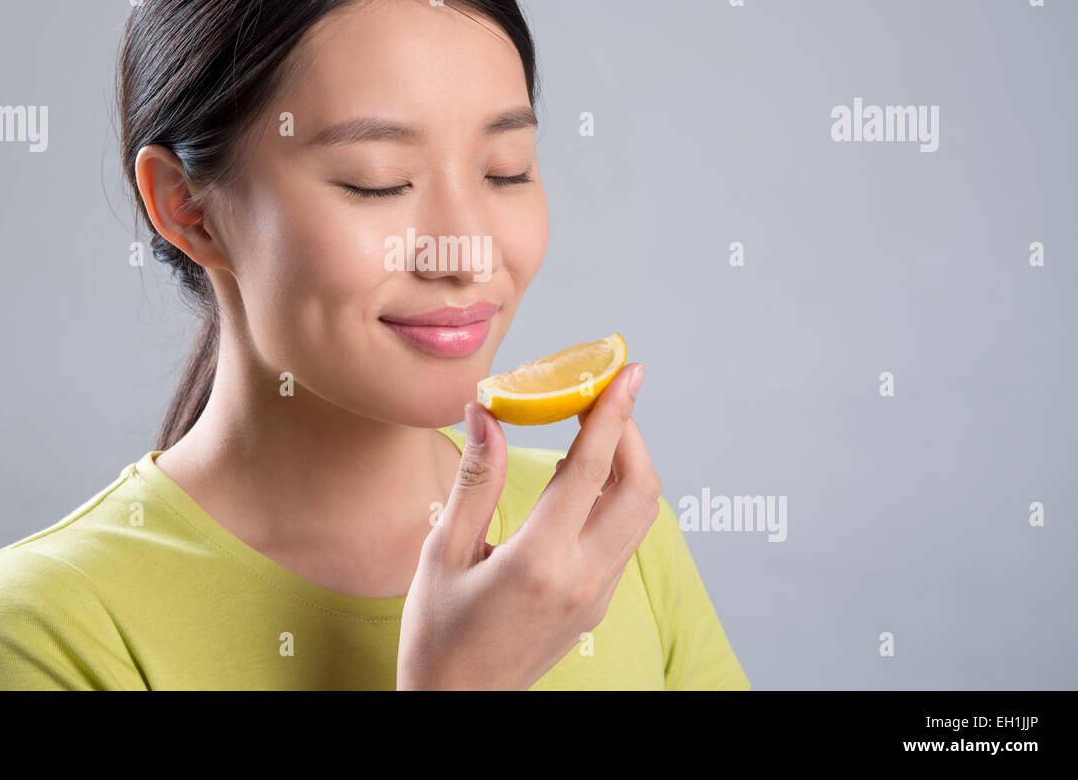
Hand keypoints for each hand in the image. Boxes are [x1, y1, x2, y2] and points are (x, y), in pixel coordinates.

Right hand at [397, 363, 659, 688]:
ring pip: (640, 515)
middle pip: (640, 489)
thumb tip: (486, 412)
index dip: (613, 412)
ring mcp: (596, 596)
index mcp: (539, 561)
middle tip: (601, 398)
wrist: (456, 706)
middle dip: (630, 434)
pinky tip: (573, 484)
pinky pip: (622, 538)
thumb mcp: (442, 553)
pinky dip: (613, 498)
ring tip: (586, 433)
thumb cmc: (437, 634)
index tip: (629, 371)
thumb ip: (474, 481)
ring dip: (626, 466)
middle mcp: (582, 579)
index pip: (591, 470)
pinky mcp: (597, 606)